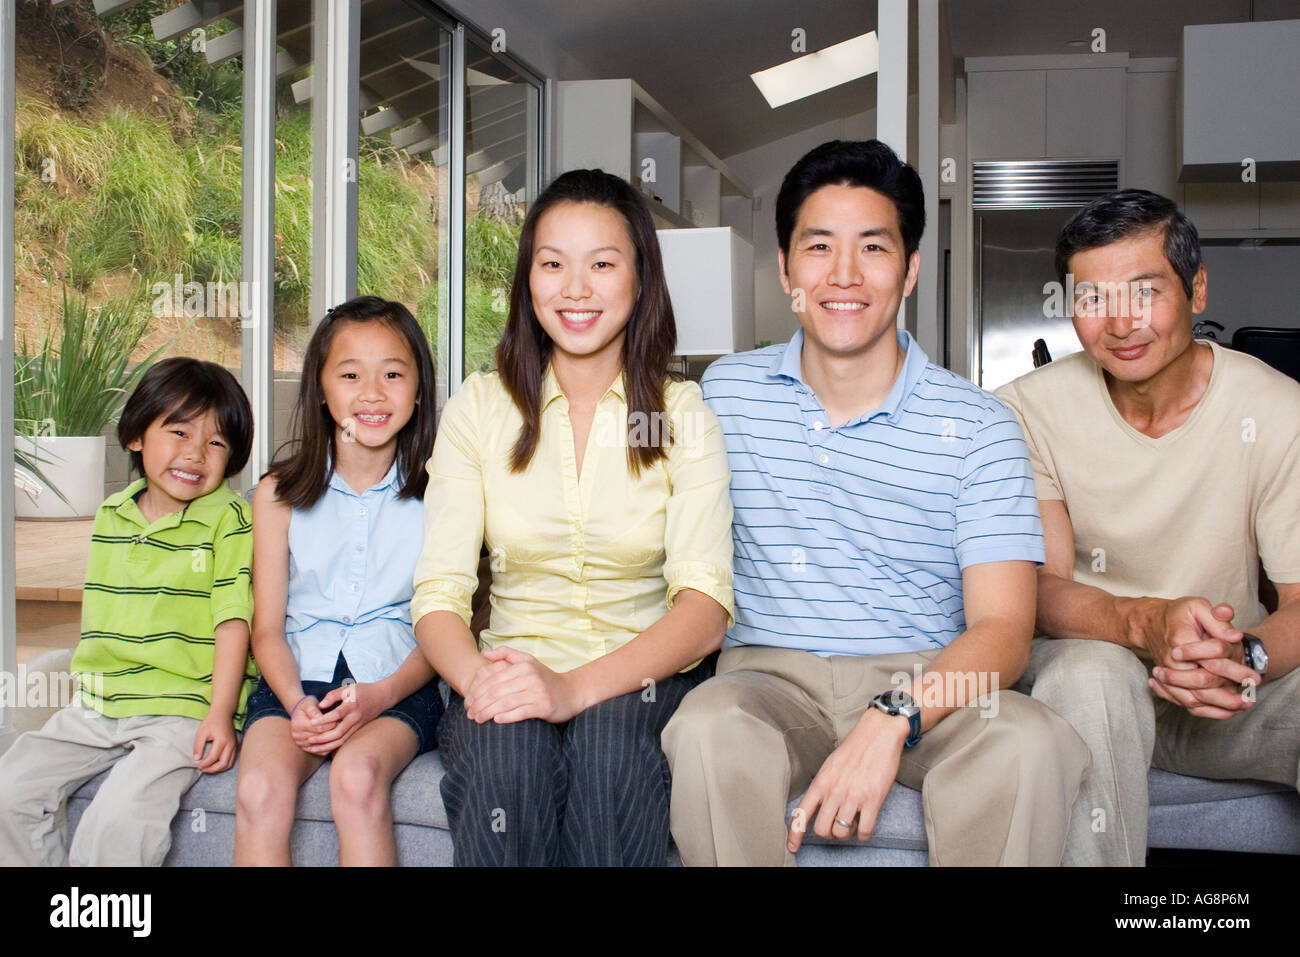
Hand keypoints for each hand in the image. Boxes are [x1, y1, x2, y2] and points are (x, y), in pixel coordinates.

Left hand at [193, 713, 236, 773]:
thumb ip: (198, 746)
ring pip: (228, 763)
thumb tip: (197, 759)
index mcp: (222, 740)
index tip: (198, 766)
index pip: (213, 757)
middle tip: (203, 769)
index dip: (205, 764)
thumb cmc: (211, 722)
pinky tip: (215, 764)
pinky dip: (223, 765)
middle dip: (212, 769)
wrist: (223, 713)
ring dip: (218, 769)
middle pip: (223, 763)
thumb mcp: (201, 732)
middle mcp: (230, 744)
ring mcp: (234, 745)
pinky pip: (231, 760)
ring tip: (208, 768)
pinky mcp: (235, 746)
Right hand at [289, 695, 337, 752]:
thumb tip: (320, 718)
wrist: (300, 713)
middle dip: (332, 731)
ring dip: (332, 739)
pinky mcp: (305, 748)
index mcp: (298, 724)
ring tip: (341, 731)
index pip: (319, 728)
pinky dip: (329, 747)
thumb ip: (314, 710)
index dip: (331, 724)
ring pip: (321, 745)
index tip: (340, 719)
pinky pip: (320, 752)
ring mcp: (300, 743)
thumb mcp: (309, 703)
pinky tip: (336, 739)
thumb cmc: (307, 706)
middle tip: (343, 726)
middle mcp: (296, 735)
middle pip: (320, 737)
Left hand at [301, 681, 391, 754]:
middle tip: (309, 740)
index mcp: (352, 706)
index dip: (323, 720)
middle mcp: (355, 718)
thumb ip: (333, 695)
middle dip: (322, 738)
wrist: (383, 697)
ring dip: (326, 746)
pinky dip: (333, 746)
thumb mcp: (348, 688)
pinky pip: (345, 740)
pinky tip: (323, 748)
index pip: (336, 715)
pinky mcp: (358, 729)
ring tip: (313, 748)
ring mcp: (357, 725)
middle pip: (338, 732)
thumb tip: (320, 705)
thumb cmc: (364, 690)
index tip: (311, 723)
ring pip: (341, 740)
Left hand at [463, 647, 583, 723]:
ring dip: (488, 712)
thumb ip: (507, 654)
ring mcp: (537, 692)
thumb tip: (485, 654)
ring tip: (477, 719)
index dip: (477, 690)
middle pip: (496, 691)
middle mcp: (529, 677)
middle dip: (479, 703)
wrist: (572, 692)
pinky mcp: (543, 706)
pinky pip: (520, 712)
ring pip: (505, 702)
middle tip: (469, 713)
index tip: (468, 701)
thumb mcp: (529, 661)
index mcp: (523, 666)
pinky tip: (496, 720)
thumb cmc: (546, 679)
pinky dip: (506, 716)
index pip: (493, 678)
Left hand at [786, 709, 909, 854]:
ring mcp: (853, 796)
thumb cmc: (854, 749)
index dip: (795, 835)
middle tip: (837, 824)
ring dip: (847, 832)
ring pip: (841, 832)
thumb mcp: (830, 765)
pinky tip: (865, 826)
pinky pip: (864, 831)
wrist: (878, 733)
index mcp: (821, 782)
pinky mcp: (873, 799)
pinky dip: (864, 834)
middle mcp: (834, 790)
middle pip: (822, 830)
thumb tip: (816, 806)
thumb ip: (822, 786)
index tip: (793, 848)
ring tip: (853, 821)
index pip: (801, 814)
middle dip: (829, 832)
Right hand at [1143, 599, 1256, 718]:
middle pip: (1202, 684)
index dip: (1235, 670)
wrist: (1150, 624)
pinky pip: (1184, 703)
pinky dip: (1205, 711)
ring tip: (1242, 707)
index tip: (1255, 676)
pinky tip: (1225, 711)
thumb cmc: (1178, 614)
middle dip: (1228, 694)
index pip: (1210, 660)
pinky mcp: (1169, 683)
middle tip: (1251, 698)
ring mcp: (1168, 675)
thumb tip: (1235, 636)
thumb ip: (1217, 619)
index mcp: (1180, 640)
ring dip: (1219, 706)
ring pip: (1192, 699)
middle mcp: (1171, 662)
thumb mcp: (1197, 606)